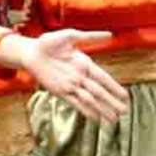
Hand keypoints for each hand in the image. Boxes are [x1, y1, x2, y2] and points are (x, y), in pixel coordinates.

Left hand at [7, 30, 128, 122]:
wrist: (30, 52)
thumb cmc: (48, 42)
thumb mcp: (70, 36)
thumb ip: (90, 37)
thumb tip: (110, 35)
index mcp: (85, 63)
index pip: (104, 78)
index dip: (114, 87)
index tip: (125, 96)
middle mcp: (80, 76)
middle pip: (99, 92)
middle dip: (112, 102)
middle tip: (124, 111)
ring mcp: (70, 85)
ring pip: (90, 100)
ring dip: (101, 109)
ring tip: (113, 120)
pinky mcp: (59, 91)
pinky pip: (75, 103)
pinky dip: (86, 110)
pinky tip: (95, 118)